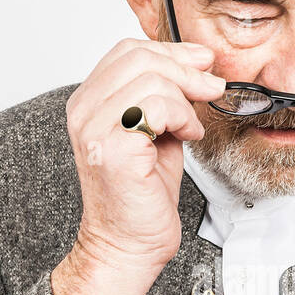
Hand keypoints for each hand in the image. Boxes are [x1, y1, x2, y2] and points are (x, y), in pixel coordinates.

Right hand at [62, 38, 223, 277]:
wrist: (129, 244)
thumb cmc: (142, 194)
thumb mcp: (156, 132)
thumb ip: (166, 97)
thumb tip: (197, 65)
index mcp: (89, 102)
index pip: (128, 51)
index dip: (170, 50)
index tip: (201, 62)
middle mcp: (84, 111)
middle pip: (139, 57)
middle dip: (185, 68)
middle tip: (211, 87)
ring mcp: (94, 129)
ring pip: (151, 80)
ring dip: (185, 100)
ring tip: (191, 127)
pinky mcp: (113, 148)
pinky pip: (156, 107)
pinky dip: (182, 118)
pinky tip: (187, 137)